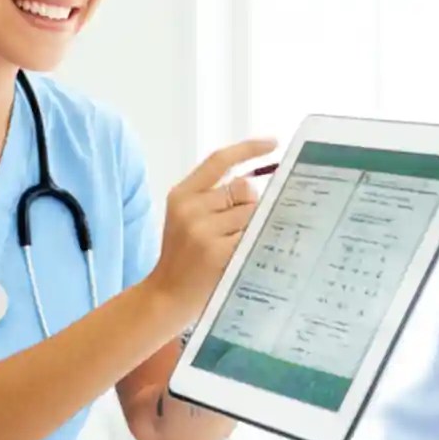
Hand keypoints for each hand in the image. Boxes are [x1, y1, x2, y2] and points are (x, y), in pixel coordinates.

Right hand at [147, 138, 276, 315]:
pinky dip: (254, 244)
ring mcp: (203, 231)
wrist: (165, 297)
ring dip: (252, 229)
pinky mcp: (218, 252)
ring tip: (232, 248)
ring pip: (252, 213)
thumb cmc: (183, 258)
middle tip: (234, 231)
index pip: (219, 160)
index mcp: (181, 195)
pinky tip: (242, 257)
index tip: (273, 142)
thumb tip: (258, 185)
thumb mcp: (186, 220)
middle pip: (245, 189)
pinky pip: (252, 236)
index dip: (248, 149)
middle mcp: (190, 208)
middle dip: (250, 206)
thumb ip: (214, 199)